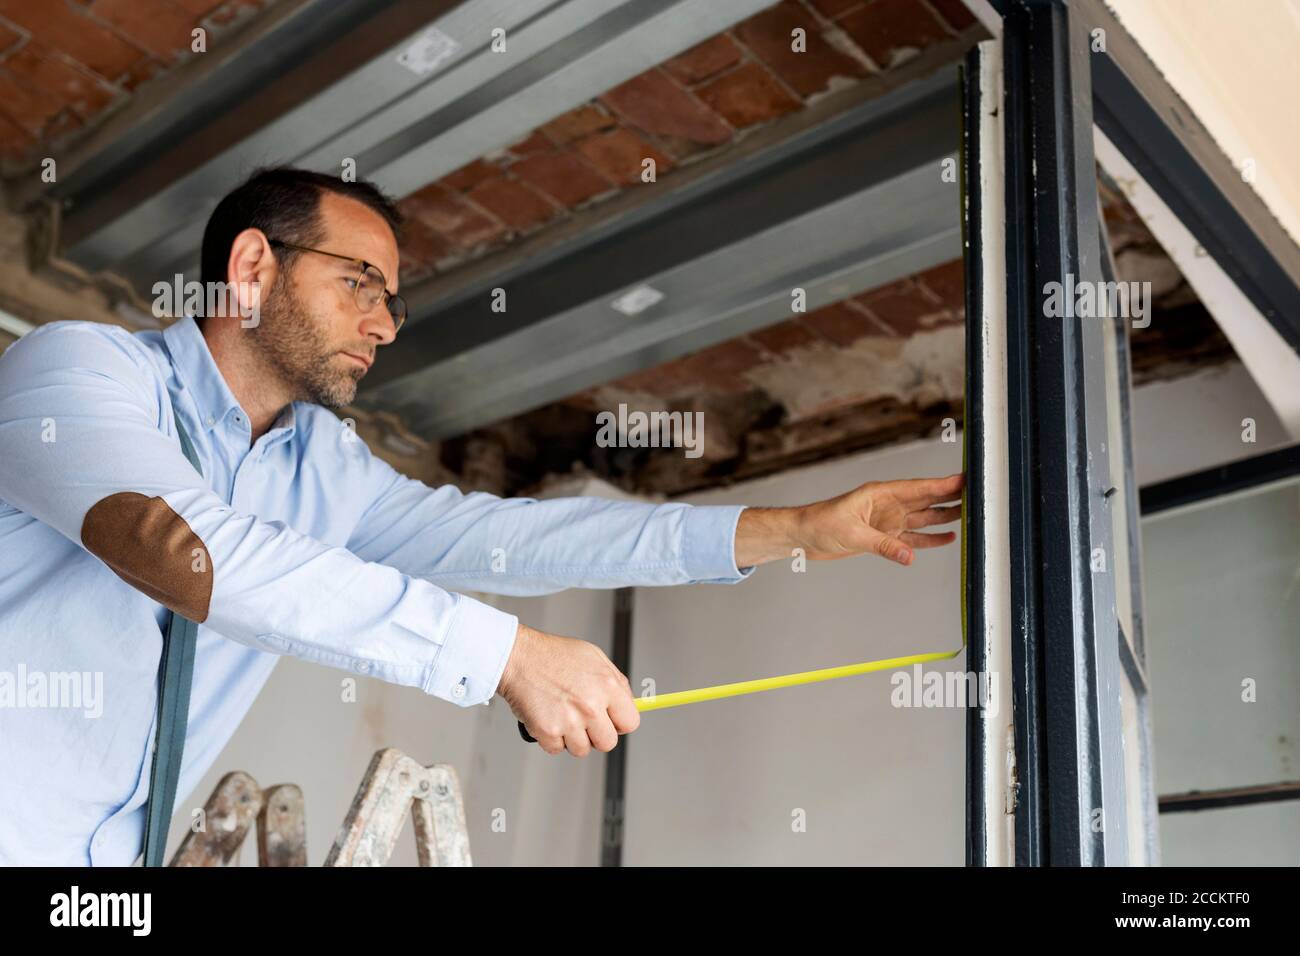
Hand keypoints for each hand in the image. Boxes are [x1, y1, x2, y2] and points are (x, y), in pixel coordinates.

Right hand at [495, 623, 639, 755]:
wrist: (519, 657)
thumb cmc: (553, 655)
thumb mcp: (595, 657)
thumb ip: (615, 682)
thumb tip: (628, 704)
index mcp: (607, 686)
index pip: (630, 722)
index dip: (619, 723)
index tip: (612, 721)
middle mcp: (591, 705)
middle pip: (608, 743)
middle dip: (596, 735)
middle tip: (584, 721)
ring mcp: (569, 720)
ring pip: (582, 750)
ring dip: (572, 738)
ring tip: (563, 715)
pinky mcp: (548, 731)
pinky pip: (557, 749)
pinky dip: (550, 738)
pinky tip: (548, 718)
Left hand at [735, 472, 963, 567]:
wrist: (802, 536)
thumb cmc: (819, 523)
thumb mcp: (851, 533)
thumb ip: (882, 544)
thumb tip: (908, 556)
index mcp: (881, 494)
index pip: (919, 488)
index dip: (943, 484)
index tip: (965, 479)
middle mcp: (889, 505)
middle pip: (927, 501)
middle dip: (952, 498)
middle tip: (978, 495)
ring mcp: (888, 521)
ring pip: (924, 518)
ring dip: (945, 517)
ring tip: (971, 516)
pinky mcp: (884, 537)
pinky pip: (913, 538)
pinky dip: (930, 539)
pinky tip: (948, 537)